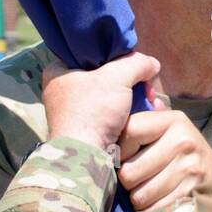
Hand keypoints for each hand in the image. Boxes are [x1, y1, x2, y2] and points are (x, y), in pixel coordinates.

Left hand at [42, 52, 159, 150]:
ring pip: (111, 98)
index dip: (119, 59)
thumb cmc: (93, 112)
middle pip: (106, 77)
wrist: (85, 158)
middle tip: (148, 91)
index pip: (94, 53)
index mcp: (58, 71)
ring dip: (133, 101)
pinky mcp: (85, 130)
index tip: (136, 69)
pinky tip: (142, 118)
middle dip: (132, 84)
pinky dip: (128, 116)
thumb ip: (138, 63)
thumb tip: (153, 65)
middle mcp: (62, 90)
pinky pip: (110, 116)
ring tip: (150, 106)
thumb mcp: (118, 77)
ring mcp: (73, 112)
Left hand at [116, 108, 211, 210]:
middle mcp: (183, 141)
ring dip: (138, 199)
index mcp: (173, 120)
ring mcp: (189, 169)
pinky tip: (158, 202)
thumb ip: (144, 124)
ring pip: (139, 196)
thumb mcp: (169, 129)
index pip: (129, 132)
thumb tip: (119, 120)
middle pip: (129, 172)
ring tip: (149, 190)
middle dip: (128, 181)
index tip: (127, 156)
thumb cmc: (183, 152)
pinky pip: (152, 211)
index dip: (121, 150)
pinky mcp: (191, 194)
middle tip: (138, 179)